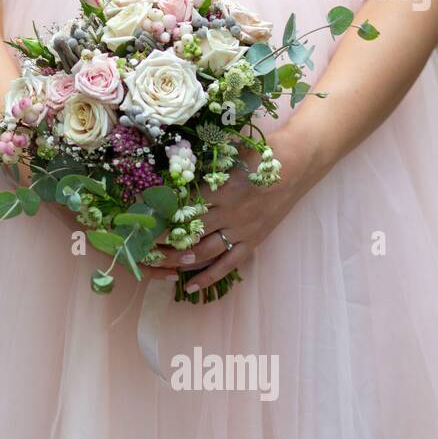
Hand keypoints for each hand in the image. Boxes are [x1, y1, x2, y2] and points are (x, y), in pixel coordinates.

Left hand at [146, 130, 325, 290]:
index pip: (184, 207)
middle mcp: (230, 213)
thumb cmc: (260, 154)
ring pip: (205, 252)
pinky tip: (190, 286)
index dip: (162, 216)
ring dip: (180, 259)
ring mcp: (242, 230)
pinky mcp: (252, 241)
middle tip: (141, 247)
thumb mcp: (229, 152)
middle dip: (164, 241)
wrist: (296, 165)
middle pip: (191, 232)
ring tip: (158, 265)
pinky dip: (209, 277)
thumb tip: (173, 161)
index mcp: (222, 188)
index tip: (142, 221)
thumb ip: (203, 161)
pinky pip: (229, 264)